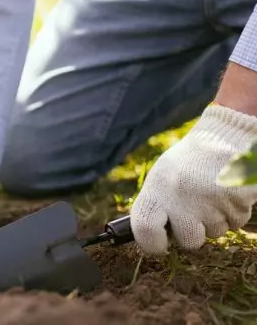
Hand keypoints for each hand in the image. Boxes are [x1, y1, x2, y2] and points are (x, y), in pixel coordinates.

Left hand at [131, 104, 256, 254]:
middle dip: (194, 233)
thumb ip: (156, 204)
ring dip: (215, 219)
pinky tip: (227, 191)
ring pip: (215, 233)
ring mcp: (210, 202)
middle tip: (194, 212)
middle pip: (189, 241)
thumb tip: (149, 234)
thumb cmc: (190, 161)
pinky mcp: (236, 203)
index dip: (152, 243)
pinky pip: (235, 223)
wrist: (226, 136)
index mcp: (157, 189)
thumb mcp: (164, 176)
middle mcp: (181, 198)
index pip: (144, 228)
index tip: (159, 244)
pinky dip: (233, 212)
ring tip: (212, 193)